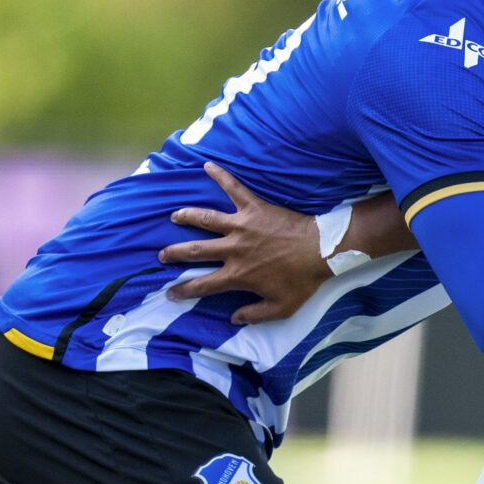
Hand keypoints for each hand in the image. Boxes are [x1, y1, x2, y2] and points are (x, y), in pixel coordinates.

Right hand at [156, 163, 326, 323]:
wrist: (321, 251)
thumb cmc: (302, 280)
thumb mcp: (281, 308)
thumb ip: (255, 315)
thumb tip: (234, 319)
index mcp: (238, 275)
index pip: (204, 285)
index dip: (184, 291)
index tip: (170, 293)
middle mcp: (234, 249)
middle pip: (195, 251)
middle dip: (175, 254)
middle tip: (161, 255)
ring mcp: (242, 226)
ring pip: (206, 219)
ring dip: (187, 216)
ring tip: (174, 216)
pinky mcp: (254, 208)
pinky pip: (234, 189)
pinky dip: (221, 176)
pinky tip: (207, 164)